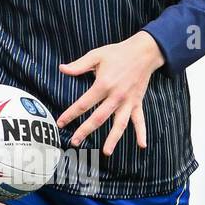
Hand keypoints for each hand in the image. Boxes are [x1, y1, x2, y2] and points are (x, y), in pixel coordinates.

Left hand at [56, 31, 163, 157]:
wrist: (143, 51)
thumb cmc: (118, 53)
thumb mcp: (96, 55)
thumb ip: (79, 65)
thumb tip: (62, 69)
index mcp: (103, 84)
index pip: (83, 103)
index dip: (70, 114)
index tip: (61, 123)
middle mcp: (116, 96)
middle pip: (98, 118)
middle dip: (85, 131)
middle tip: (74, 142)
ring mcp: (128, 101)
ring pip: (119, 124)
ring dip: (113, 138)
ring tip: (106, 152)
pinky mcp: (137, 103)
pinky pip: (139, 120)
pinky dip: (141, 132)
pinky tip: (142, 145)